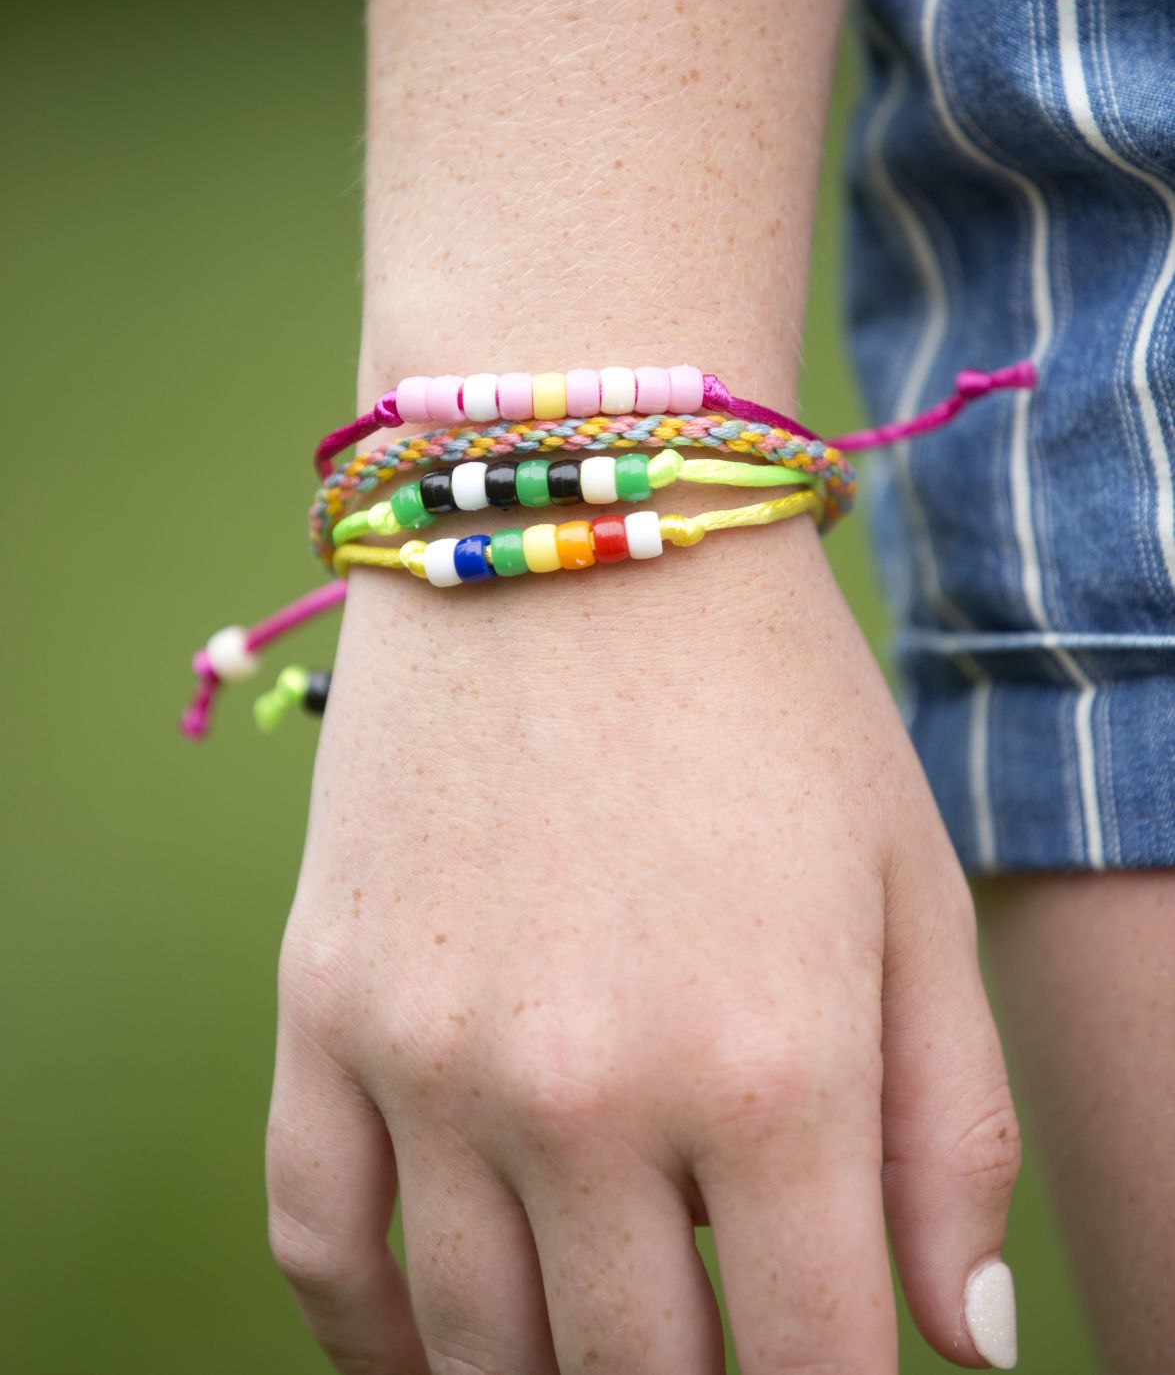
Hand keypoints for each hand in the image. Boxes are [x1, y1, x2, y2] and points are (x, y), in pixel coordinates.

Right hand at [266, 515, 1019, 1372]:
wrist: (580, 518)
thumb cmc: (771, 702)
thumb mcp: (910, 891)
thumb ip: (951, 1131)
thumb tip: (966, 1347)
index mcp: (771, 1065)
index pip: (814, 1364)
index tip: (825, 1366)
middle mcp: (589, 1088)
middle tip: (711, 1335)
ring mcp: (432, 1051)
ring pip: (479, 1342)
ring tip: (595, 1340)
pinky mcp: (323, 1000)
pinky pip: (313, 1241)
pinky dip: (369, 1337)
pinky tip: (426, 1348)